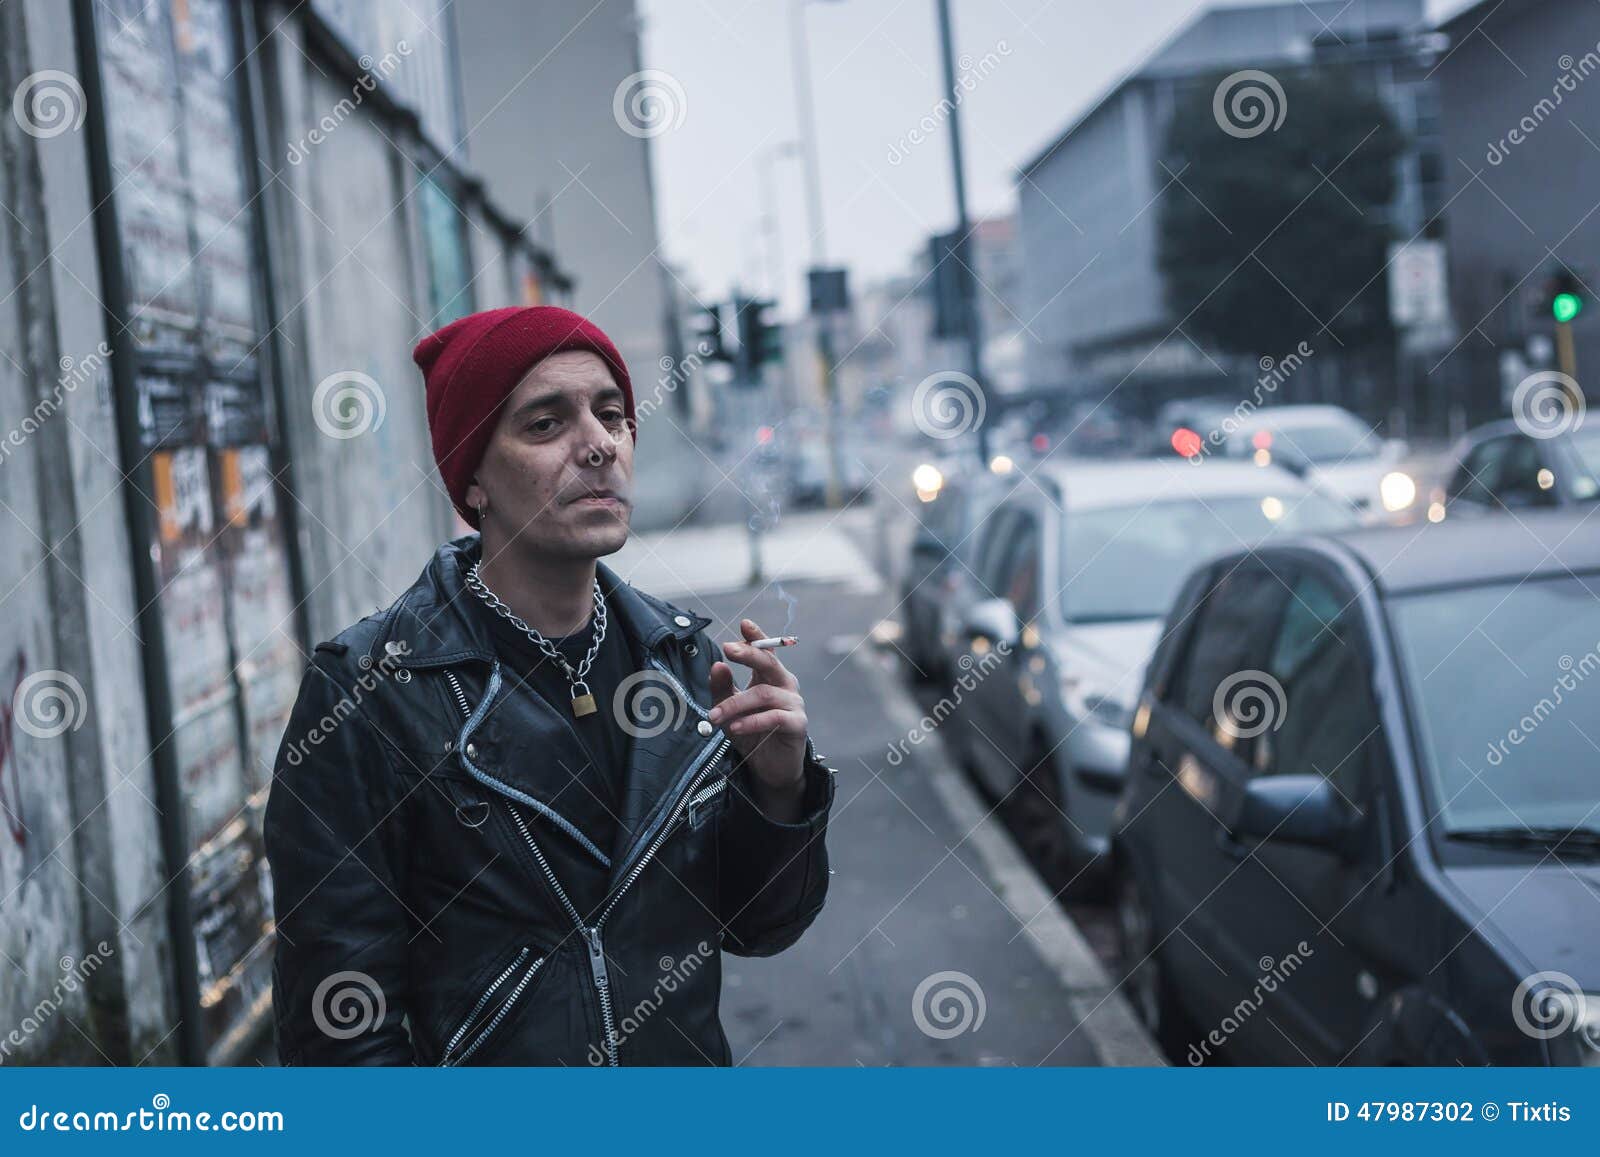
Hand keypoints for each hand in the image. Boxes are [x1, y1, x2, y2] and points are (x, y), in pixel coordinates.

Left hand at [708, 619, 808, 818]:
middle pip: (770, 662)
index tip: (744, 624)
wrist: (769, 768)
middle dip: (748, 653)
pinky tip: (734, 727)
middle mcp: (785, 685)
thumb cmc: (751, 733)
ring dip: (735, 704)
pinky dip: (752, 721)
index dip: (757, 637)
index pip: (765, 651)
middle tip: (727, 649)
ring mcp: (794, 703)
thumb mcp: (729, 710)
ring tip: (715, 716)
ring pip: (763, 694)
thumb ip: (722, 688)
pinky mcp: (798, 724)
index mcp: (770, 677)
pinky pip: (774, 717)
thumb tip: (717, 665)